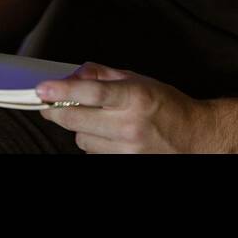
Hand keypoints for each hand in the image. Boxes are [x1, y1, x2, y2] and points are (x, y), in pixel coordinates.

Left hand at [37, 62, 214, 152]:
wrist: (194, 138)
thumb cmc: (169, 106)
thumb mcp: (140, 81)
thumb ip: (105, 76)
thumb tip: (75, 74)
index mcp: (135, 97)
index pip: (91, 93)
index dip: (62, 91)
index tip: (42, 89)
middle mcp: (130, 125)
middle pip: (76, 121)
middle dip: (56, 111)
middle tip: (48, 103)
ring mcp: (127, 149)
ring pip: (81, 139)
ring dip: (81, 128)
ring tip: (98, 119)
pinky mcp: (125, 163)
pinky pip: (93, 153)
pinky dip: (93, 142)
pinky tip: (108, 134)